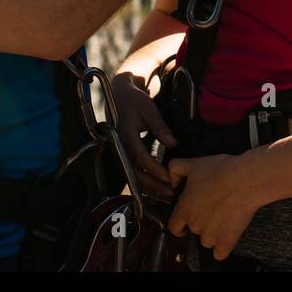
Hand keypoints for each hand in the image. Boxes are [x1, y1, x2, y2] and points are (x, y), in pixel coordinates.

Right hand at [109, 71, 176, 199]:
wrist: (118, 95)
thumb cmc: (134, 100)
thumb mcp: (149, 109)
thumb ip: (160, 126)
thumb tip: (173, 144)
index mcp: (126, 135)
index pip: (141, 158)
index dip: (156, 170)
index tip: (170, 177)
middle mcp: (120, 147)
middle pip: (135, 174)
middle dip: (153, 186)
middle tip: (171, 193)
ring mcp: (118, 152)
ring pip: (132, 177)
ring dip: (149, 189)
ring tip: (166, 196)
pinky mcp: (121, 155)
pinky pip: (131, 173)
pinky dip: (143, 184)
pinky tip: (156, 190)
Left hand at [166, 153, 265, 260]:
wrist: (246, 181)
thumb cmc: (222, 172)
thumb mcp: (193, 163)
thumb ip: (175, 170)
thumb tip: (172, 181)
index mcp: (185, 209)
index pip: (173, 226)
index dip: (179, 225)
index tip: (185, 223)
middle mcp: (194, 225)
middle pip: (194, 231)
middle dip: (202, 222)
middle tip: (213, 209)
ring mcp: (209, 236)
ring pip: (207, 241)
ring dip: (213, 233)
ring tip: (224, 216)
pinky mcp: (225, 242)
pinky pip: (220, 252)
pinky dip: (223, 246)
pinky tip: (228, 232)